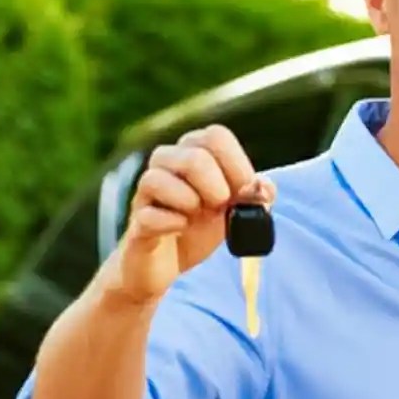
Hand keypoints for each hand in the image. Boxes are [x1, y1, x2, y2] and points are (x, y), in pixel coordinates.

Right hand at [109, 124, 275, 302]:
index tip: (244, 191)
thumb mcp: (236, 208)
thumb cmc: (202, 226)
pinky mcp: (136, 222)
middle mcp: (166, 163)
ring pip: (158, 179)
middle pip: (194, 156)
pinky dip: (172, 223)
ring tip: (196, 216)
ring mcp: (146, 191)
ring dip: (190, 202)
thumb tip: (263, 186)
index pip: (216, 135)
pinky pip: (148, 215)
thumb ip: (255, 195)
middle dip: (216, 187)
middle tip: (219, 206)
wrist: (169, 263)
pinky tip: (181, 228)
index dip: (237, 164)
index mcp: (194, 150)